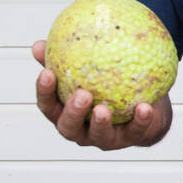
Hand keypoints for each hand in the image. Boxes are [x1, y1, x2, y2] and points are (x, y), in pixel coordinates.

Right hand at [32, 39, 172, 149]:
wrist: (142, 107)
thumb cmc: (106, 84)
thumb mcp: (86, 71)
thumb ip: (64, 59)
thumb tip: (37, 43)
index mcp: (65, 112)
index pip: (48, 105)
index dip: (45, 91)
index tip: (47, 73)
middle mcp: (81, 129)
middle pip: (69, 126)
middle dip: (73, 113)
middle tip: (82, 94)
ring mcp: (104, 138)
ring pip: (99, 134)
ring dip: (101, 122)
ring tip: (103, 109)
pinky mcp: (129, 139)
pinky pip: (135, 130)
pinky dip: (140, 120)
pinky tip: (145, 107)